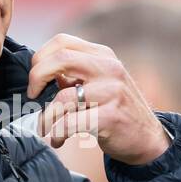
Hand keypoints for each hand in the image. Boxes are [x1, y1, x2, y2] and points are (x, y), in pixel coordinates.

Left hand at [27, 33, 170, 165]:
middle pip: (60, 59)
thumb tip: (40, 74)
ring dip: (47, 117)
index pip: (62, 42)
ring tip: (47, 128)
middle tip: (32, 95)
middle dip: (37, 77)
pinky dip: (57, 133)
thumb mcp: (99, 84)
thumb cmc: (116, 111)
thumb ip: (74, 75)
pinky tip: (58, 139)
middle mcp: (109, 68)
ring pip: (63, 98)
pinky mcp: (111, 117)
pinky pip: (71, 123)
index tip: (35, 80)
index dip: (40, 58)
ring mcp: (112, 92)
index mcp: (103, 56)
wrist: (148, 138)